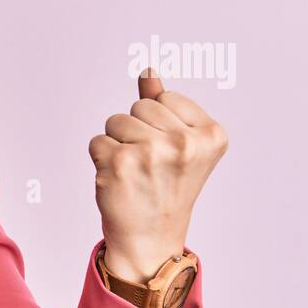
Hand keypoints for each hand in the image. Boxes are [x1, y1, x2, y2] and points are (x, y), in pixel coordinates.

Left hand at [88, 68, 227, 281]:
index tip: (169, 155)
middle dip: (136, 131)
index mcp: (210, 135)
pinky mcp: (120, 163)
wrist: (150, 237)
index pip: (164, 98)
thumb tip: (148, 70)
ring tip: (135, 172)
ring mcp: (152, 153)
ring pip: (115, 121)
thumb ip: (163, 105)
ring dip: (117, 144)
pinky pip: (97, 141)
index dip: (158, 123)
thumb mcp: (179, 145)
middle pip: (139, 106)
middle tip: (150, 166)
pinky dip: (101, 159)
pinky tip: (119, 180)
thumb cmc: (164, 188)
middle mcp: (185, 143)